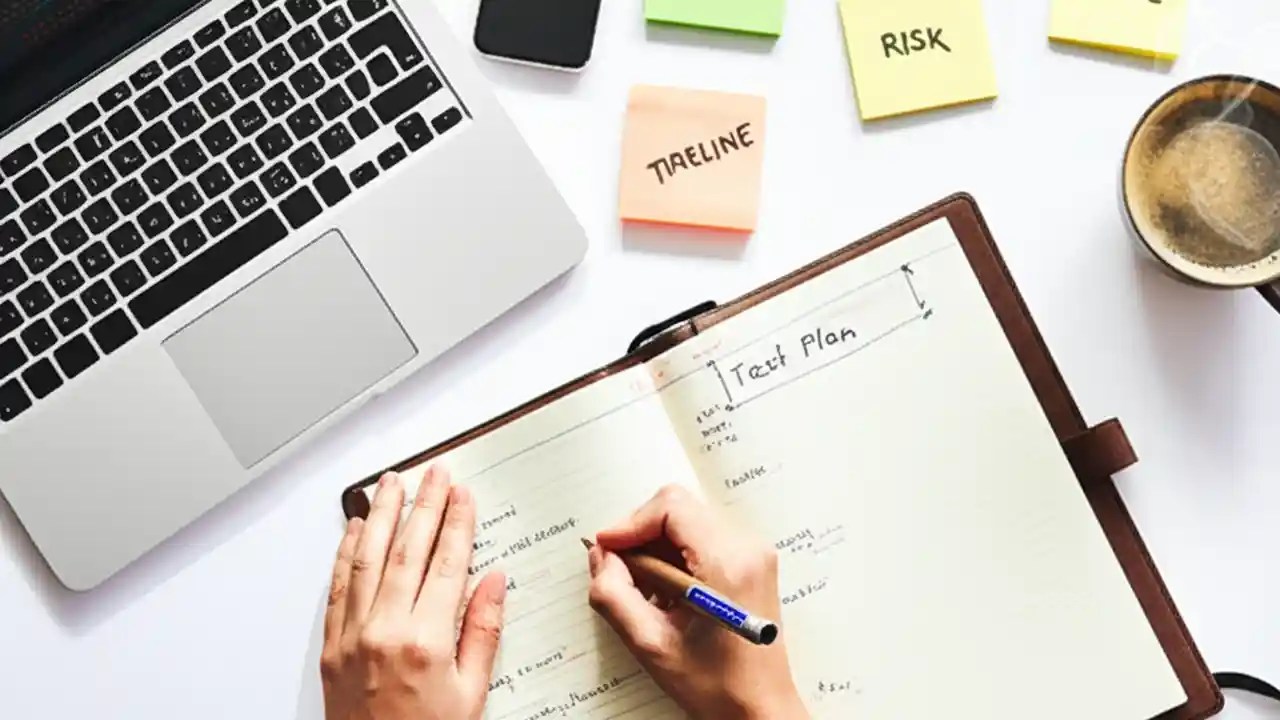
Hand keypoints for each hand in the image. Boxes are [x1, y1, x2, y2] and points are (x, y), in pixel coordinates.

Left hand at [322, 467, 507, 719]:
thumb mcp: (472, 694)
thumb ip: (482, 632)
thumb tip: (493, 582)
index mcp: (427, 641)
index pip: (446, 563)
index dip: (457, 524)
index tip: (464, 496)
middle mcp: (386, 631)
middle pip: (407, 550)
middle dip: (424, 505)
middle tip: (435, 474)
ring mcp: (353, 636)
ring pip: (367, 559)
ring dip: (380, 515)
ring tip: (392, 484)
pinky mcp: (331, 647)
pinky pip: (337, 587)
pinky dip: (345, 553)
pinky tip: (354, 529)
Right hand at [588, 485, 809, 719]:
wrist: (759, 707)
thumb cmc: (716, 685)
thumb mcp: (651, 644)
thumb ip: (614, 594)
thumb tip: (600, 556)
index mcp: (728, 564)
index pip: (671, 508)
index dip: (630, 523)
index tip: (607, 549)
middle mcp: (748, 548)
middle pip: (679, 510)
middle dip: (642, 536)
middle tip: (623, 573)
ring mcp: (754, 553)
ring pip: (688, 521)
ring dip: (657, 548)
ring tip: (647, 591)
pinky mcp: (751, 562)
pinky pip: (703, 537)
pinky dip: (676, 556)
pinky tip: (668, 593)